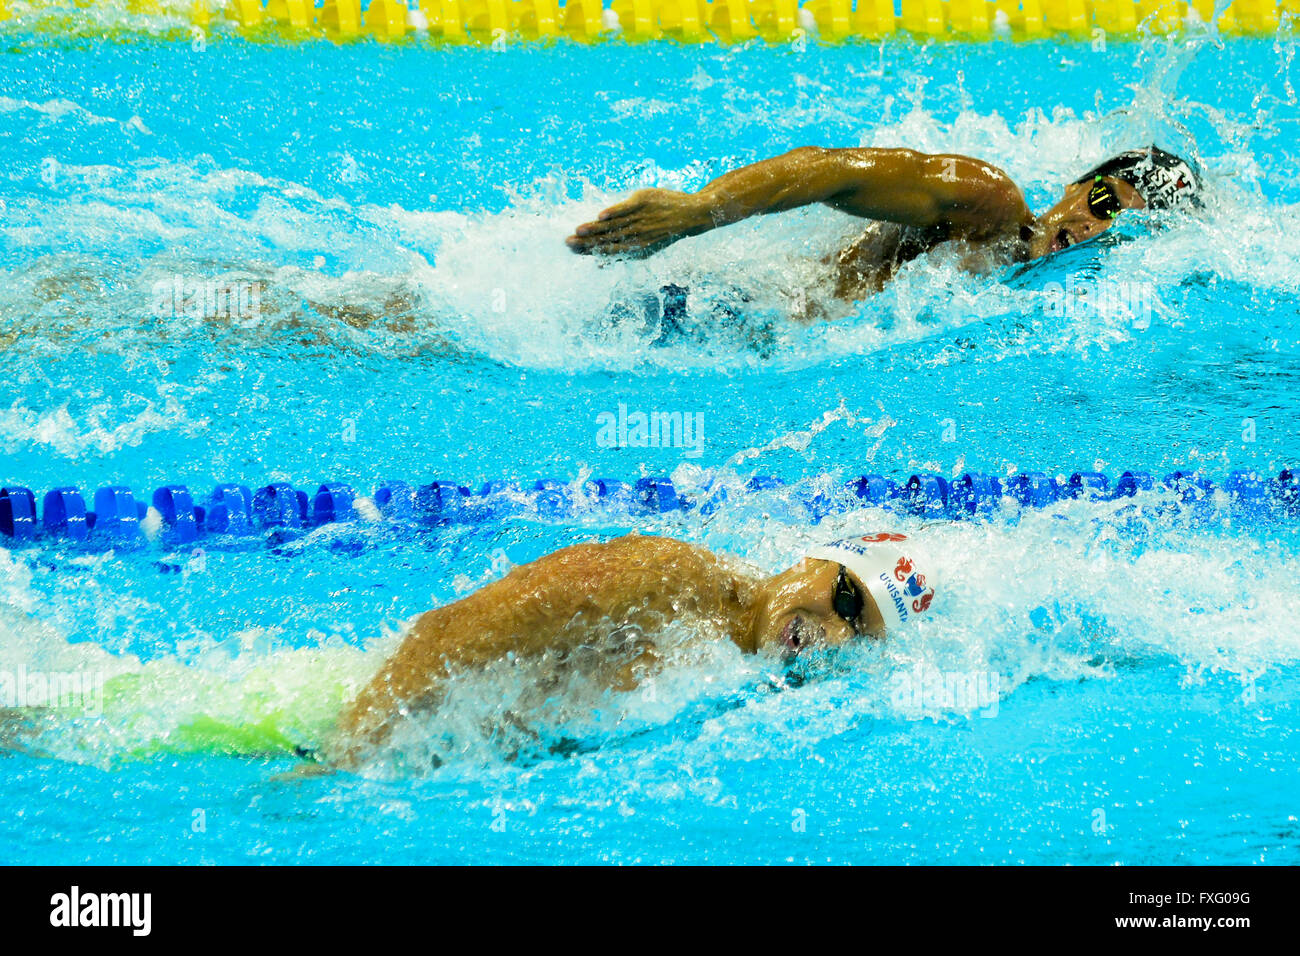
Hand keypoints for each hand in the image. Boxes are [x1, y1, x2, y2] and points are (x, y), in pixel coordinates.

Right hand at [566, 188, 706, 256]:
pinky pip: (626, 208)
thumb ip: (622, 253)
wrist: (689, 215)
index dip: (589, 251)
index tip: (572, 250)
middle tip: (567, 242)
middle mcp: (636, 235)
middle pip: (607, 239)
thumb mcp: (645, 247)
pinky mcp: (643, 202)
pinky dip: (614, 212)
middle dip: (586, 242)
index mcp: (636, 248)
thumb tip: (599, 264)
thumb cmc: (663, 231)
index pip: (608, 250)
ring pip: (614, 225)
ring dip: (595, 229)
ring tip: (578, 230)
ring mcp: (640, 218)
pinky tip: (601, 216)